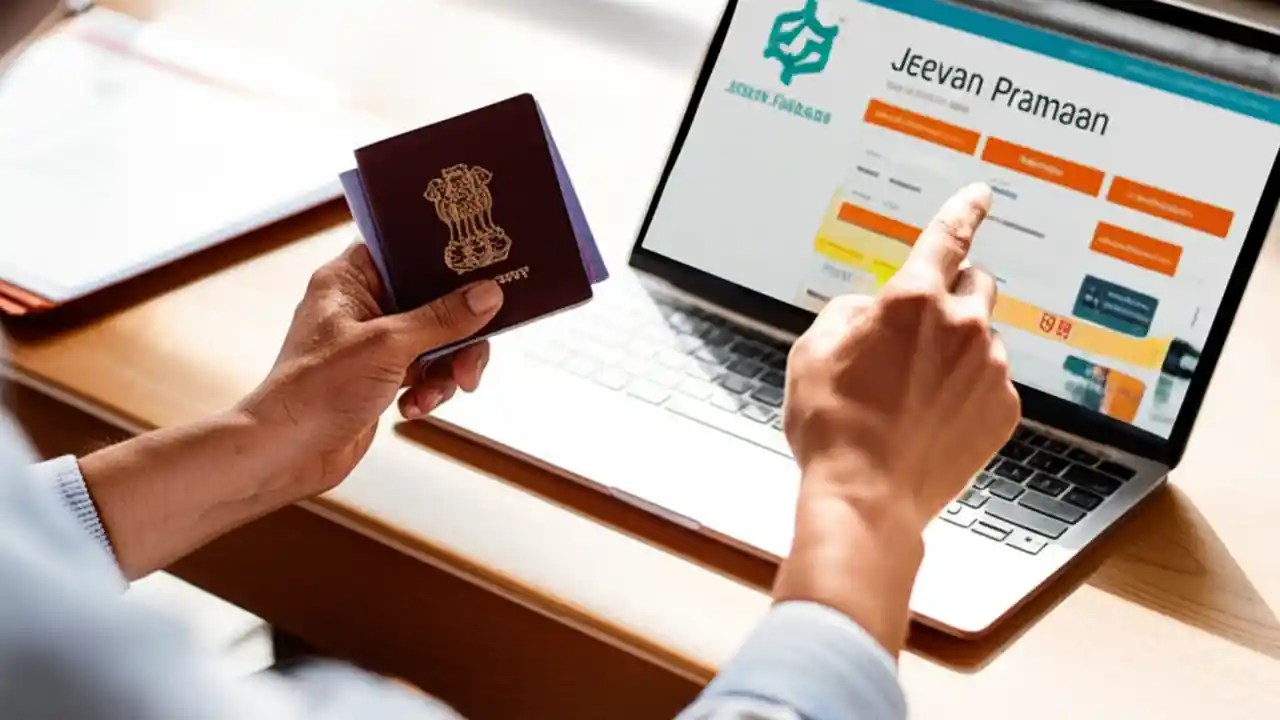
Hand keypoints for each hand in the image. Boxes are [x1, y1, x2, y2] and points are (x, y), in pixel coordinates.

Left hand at [237, 242, 504, 496]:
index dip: (441, 259)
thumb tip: (488, 294)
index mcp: (349, 280)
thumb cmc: (315, 391)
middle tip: (468, 361)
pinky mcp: (379, 377)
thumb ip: (442, 319)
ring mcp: (371, 343)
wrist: (285, 454)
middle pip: (432, 301)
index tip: (478, 272)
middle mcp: (360, 306)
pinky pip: (424, 372)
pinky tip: (413, 408)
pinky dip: (428, 389)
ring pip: (434, 341)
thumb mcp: (388, 346)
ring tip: (436, 393)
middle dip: (457, 335)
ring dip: (444, 369)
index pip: (403, 249)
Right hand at [773, 183, 1018, 653]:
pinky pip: (991, 383)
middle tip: (919, 330)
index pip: (947, 238)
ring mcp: (990, 370)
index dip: (964, 211)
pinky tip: (932, 418)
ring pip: (982, 339)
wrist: (867, 498)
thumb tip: (873, 311)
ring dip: (957, 350)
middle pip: (975, 285)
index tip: (981, 195)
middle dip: (952, 294)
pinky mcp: (1003, 410)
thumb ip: (849, 313)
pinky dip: (967, 390)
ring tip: (914, 393)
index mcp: (914, 302)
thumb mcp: (813, 352)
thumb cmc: (834, 426)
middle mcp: (963, 327)